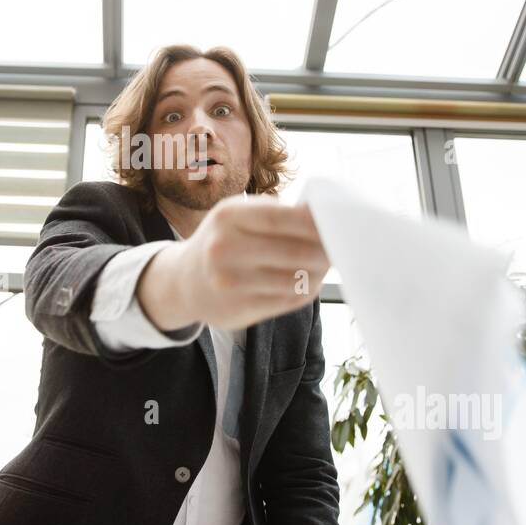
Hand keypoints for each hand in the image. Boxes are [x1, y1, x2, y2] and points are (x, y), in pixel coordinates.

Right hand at [138, 194, 329, 331]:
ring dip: (319, 273)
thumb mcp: (238, 216)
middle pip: (294, 251)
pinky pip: (288, 300)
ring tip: (324, 265)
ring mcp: (230, 282)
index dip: (315, 222)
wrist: (184, 282)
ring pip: (295, 279)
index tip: (337, 223)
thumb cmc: (224, 241)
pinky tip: (308, 281)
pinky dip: (306, 290)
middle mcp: (224, 249)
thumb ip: (276, 215)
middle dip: (325, 250)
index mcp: (227, 216)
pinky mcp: (239, 310)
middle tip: (340, 247)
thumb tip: (327, 218)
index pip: (281, 217)